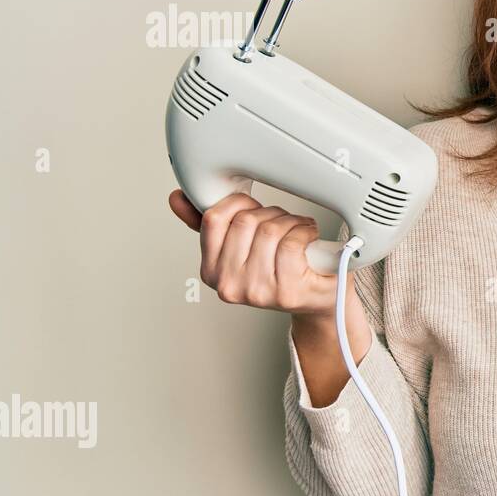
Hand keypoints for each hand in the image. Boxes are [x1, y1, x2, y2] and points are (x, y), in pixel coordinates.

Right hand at [168, 188, 349, 318]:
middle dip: (270, 212)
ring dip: (291, 222)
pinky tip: (309, 237)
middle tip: (283, 222)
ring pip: (270, 229)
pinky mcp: (285, 291)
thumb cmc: (282, 269)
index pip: (213, 219)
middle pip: (246, 221)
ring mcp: (256, 291)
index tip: (255, 208)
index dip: (239, 204)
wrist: (318, 298)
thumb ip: (210, 224)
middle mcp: (229, 285)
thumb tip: (178, 198)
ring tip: (298, 229)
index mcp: (211, 271)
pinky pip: (292, 242)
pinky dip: (305, 231)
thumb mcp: (242, 246)